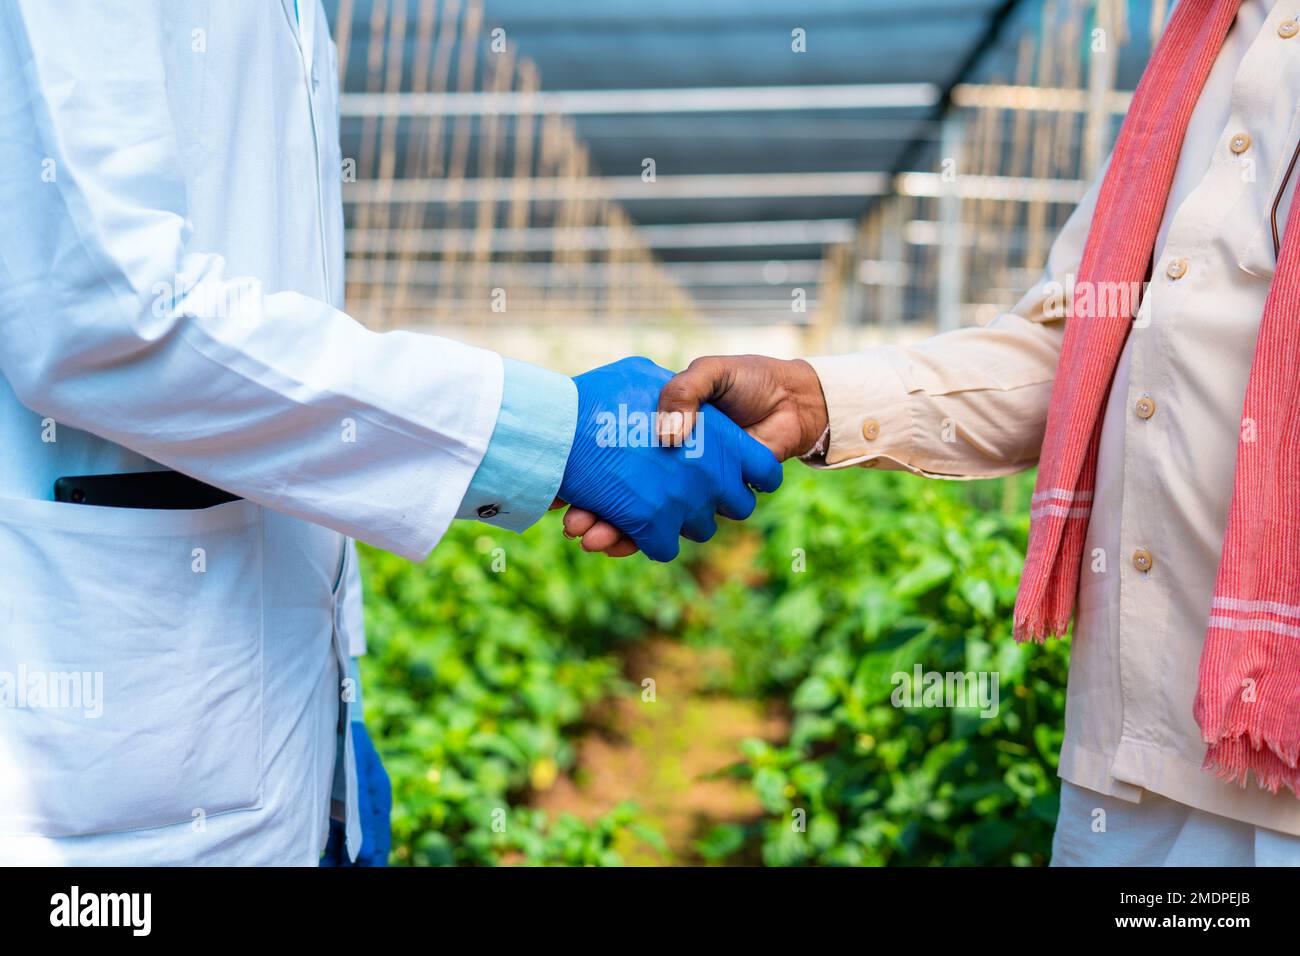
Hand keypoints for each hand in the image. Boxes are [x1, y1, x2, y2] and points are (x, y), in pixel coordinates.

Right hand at [564, 355, 827, 555]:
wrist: (786, 400)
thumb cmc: (743, 382)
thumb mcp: (705, 374)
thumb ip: (684, 392)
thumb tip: (668, 438)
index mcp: (661, 436)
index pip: (609, 462)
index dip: (584, 474)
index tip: (561, 482)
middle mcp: (666, 468)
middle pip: (615, 499)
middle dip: (589, 514)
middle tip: (565, 518)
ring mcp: (681, 493)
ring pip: (629, 523)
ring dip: (604, 530)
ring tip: (580, 530)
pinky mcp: (698, 511)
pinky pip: (662, 540)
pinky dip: (634, 543)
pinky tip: (607, 539)